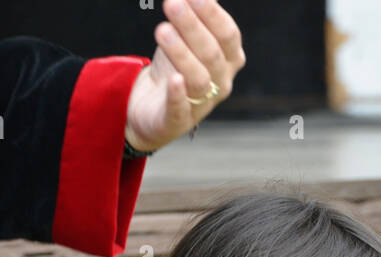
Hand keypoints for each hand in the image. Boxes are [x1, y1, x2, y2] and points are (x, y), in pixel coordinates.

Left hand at [124, 0, 244, 152]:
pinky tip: (174, 80)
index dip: (211, 14)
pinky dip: (177, 95)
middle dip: (192, 27)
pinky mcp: (177, 121)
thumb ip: (199, 11)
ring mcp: (201, 104)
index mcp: (229, 59)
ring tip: (162, 30)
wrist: (152, 105)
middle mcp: (220, 83)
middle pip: (211, 54)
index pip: (227, 35)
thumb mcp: (188, 35)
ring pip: (198, 79)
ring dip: (181, 53)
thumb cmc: (174, 64)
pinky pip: (180, 109)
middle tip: (172, 3)